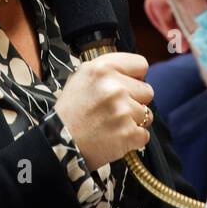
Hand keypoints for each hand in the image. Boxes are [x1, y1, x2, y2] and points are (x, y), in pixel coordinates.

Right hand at [54, 52, 153, 168]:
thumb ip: (107, 70)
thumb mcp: (81, 77)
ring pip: (147, 114)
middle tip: (115, 109)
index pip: (140, 64)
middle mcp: (114, 87)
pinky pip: (144, 135)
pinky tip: (115, 137)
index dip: (135, 77)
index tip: (127, 85)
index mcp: (102, 69)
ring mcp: (122, 111)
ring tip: (112, 124)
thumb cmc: (70, 111)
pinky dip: (133, 139)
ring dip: (134, 121)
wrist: (59, 142)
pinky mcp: (128, 133)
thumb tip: (133, 72)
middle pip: (147, 90)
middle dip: (135, 101)